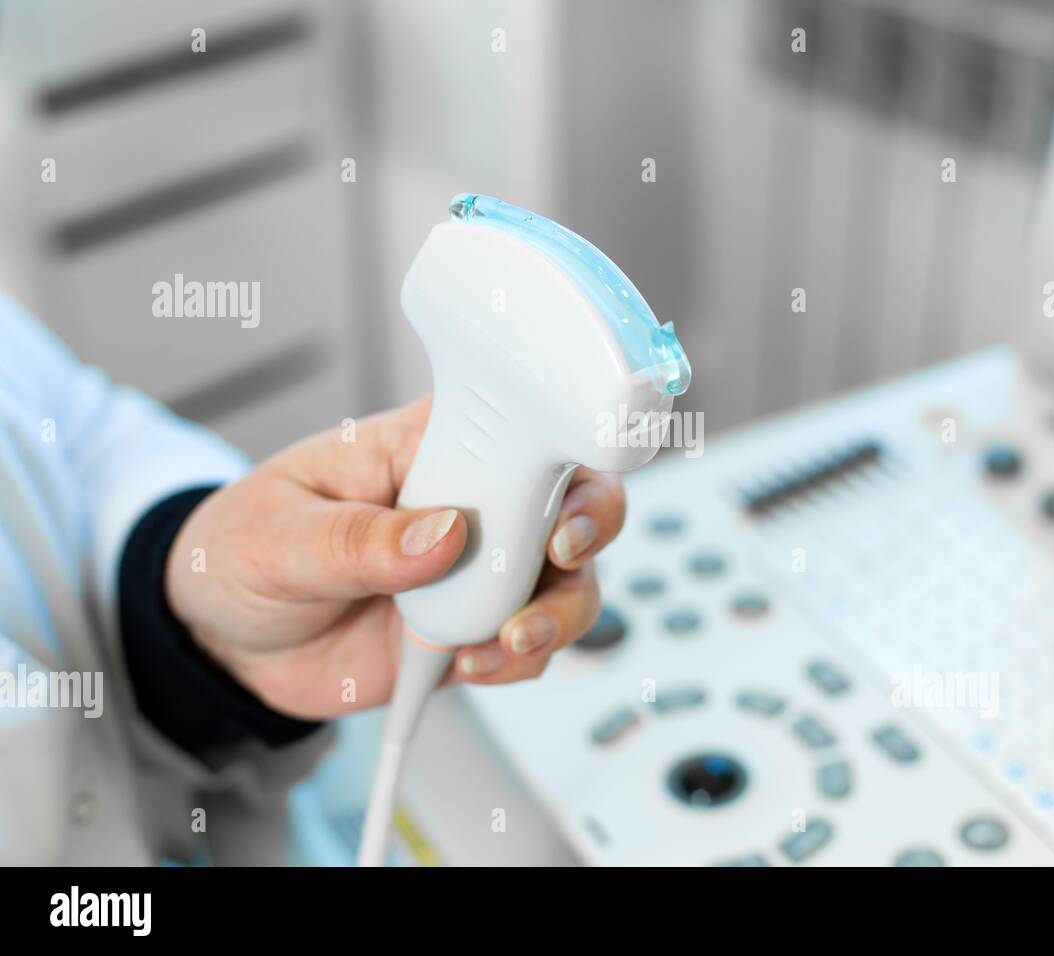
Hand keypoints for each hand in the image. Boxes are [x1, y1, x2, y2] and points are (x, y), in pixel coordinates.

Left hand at [164, 396, 624, 720]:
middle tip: (558, 555)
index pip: (511, 421)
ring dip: (556, 611)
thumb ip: (357, 539)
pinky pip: (529, 646)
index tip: (552, 486)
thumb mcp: (276, 537)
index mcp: (423, 447)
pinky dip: (518, 660)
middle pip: (570, 496)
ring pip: (565, 580)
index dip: (553, 444)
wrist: (225, 644)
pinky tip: (469, 664)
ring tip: (504, 638)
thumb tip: (442, 533)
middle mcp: (470, 503)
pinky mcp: (473, 629)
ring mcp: (478, 570)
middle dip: (586, 525)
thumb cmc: (243, 553)